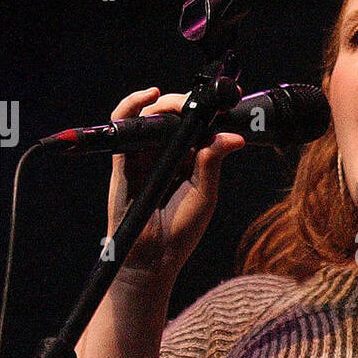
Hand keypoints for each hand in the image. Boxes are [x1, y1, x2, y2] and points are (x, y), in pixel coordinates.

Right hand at [106, 87, 245, 286]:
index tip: (226, 98)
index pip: (194, 124)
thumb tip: (234, 137)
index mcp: (187, 159)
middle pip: (170, 115)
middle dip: (185, 103)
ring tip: (179, 102)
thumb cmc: (181, 231)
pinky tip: (149, 96)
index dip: (206, 110)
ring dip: (163, 102)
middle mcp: (164, 154)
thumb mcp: (205, 194)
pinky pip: (124, 128)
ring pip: (148, 116)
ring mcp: (143, 156)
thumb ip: (212, 162)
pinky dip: (131, 107)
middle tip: (203, 103)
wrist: (153, 260)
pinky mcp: (123, 162)